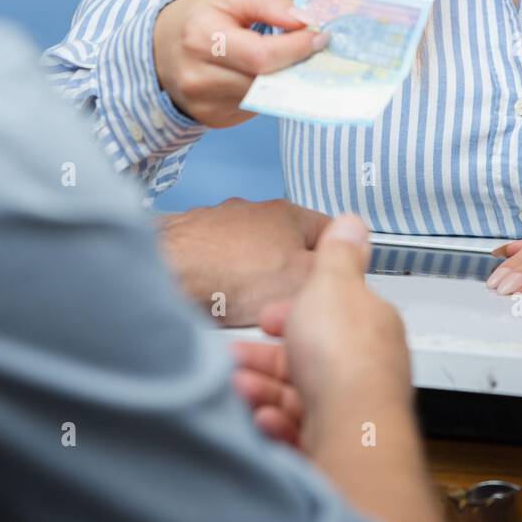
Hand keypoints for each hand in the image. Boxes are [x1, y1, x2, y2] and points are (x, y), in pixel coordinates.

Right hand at [152, 0, 328, 126]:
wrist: (157, 50)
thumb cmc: (198, 18)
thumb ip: (269, 3)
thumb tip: (305, 21)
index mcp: (201, 39)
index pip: (262, 55)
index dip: (297, 48)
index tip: (320, 36)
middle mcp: (198, 77)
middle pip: (265, 81)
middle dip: (296, 64)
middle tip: (313, 49)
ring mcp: (203, 104)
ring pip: (264, 98)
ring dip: (283, 80)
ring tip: (285, 60)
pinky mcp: (211, 120)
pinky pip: (253, 109)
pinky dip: (264, 93)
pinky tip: (258, 76)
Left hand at [157, 197, 328, 326]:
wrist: (167, 270)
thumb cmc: (231, 274)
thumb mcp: (304, 279)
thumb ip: (332, 265)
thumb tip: (353, 253)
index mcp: (290, 213)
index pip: (331, 232)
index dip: (338, 261)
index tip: (335, 285)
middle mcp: (255, 211)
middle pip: (289, 246)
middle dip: (291, 276)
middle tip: (288, 306)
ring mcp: (220, 223)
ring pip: (252, 258)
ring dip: (253, 280)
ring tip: (246, 309)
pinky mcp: (191, 240)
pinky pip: (218, 266)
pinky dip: (220, 282)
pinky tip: (216, 302)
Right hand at [231, 214, 411, 448]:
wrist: (350, 428)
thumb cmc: (342, 356)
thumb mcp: (333, 284)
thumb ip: (338, 255)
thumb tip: (353, 223)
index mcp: (369, 325)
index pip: (330, 313)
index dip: (294, 312)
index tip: (267, 317)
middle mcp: (365, 368)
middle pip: (308, 357)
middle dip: (266, 357)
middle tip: (235, 357)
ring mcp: (350, 409)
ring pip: (298, 395)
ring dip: (263, 389)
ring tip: (237, 386)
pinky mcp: (335, 444)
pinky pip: (297, 432)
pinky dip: (274, 422)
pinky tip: (261, 419)